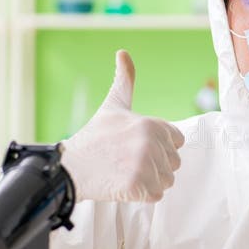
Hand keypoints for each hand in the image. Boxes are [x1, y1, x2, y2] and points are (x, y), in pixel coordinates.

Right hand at [61, 50, 184, 202]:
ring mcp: (144, 165)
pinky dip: (142, 195)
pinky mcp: (137, 186)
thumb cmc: (95, 137)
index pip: (177, 142)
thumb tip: (123, 52)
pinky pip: (156, 196)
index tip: (135, 146)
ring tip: (124, 172)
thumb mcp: (113, 106)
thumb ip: (125, 81)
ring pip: (167, 181)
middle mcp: (150, 142)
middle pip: (174, 163)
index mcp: (151, 123)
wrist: (71, 167)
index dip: (159, 147)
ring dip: (149, 181)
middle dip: (155, 166)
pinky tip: (123, 184)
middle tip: (127, 161)